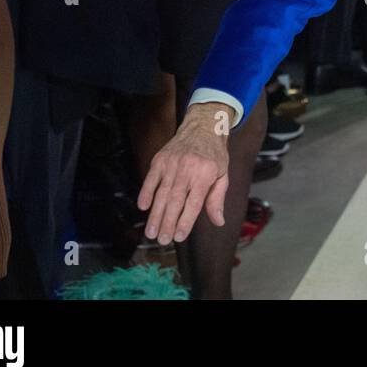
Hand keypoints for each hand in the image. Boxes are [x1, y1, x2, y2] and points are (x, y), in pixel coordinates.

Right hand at [138, 102, 231, 244]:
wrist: (203, 127)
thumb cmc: (214, 155)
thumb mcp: (222, 175)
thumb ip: (217, 199)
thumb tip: (219, 221)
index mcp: (205, 174)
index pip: (194, 202)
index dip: (186, 220)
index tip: (179, 237)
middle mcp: (188, 169)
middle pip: (175, 200)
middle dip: (167, 222)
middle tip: (162, 240)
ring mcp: (172, 164)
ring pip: (162, 193)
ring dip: (155, 214)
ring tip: (151, 232)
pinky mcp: (160, 159)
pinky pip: (151, 179)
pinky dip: (145, 193)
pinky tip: (143, 207)